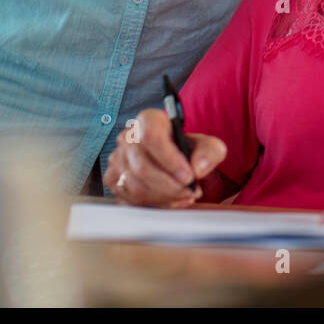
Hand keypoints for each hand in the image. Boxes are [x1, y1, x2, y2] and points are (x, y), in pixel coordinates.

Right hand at [105, 108, 226, 207]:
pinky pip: (130, 198)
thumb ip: (210, 152)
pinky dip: (153, 204)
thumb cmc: (189, 150)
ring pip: (135, 186)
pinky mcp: (113, 180)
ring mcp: (117, 159)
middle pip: (142, 167)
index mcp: (149, 119)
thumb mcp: (208, 146)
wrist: (174, 161)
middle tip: (190, 192)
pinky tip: (171, 200)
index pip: (151, 137)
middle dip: (170, 186)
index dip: (170, 160)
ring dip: (164, 197)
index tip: (189, 176)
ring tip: (184, 197)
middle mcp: (127, 137)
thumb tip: (198, 168)